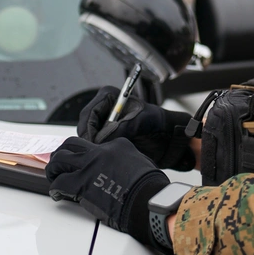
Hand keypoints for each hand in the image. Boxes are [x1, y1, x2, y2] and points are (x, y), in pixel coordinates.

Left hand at [46, 136, 168, 246]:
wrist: (149, 201)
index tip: (81, 165)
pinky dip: (55, 189)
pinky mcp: (81, 184)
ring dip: (54, 169)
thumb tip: (120, 170)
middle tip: (59, 165)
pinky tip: (58, 195)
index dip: (83, 156)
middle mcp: (100, 152)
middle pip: (70, 145)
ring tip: (54, 178)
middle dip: (62, 154)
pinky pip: (59, 183)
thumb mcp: (141, 163)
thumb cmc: (151, 189)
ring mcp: (89, 167)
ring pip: (59, 160)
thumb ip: (126, 162)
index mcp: (116, 145)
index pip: (91, 145)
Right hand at [77, 87, 195, 170]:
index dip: (88, 130)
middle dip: (90, 140)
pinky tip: (107, 158)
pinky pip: (96, 146)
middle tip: (96, 153)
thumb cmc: (157, 122)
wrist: (167, 136)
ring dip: (95, 147)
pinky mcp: (106, 137)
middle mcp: (103, 109)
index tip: (92, 143)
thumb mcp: (140, 122)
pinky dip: (100, 152)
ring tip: (105, 156)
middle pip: (85, 127)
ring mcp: (103, 124)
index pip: (89, 113)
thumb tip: (100, 141)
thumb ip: (120, 128)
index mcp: (108, 96)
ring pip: (89, 138)